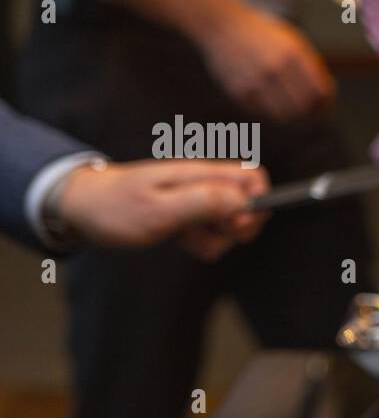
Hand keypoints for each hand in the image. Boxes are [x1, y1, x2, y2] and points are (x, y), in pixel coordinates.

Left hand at [58, 160, 269, 259]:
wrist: (81, 207)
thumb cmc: (116, 207)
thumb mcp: (158, 210)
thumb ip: (202, 203)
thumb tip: (244, 202)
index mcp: (200, 175)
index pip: (253, 178)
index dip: (258, 203)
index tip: (236, 225)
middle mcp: (203, 183)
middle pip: (248, 204)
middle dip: (238, 228)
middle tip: (209, 235)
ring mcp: (196, 199)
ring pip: (230, 223)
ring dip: (216, 240)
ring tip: (184, 238)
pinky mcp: (188, 214)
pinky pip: (211, 233)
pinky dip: (202, 243)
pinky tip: (179, 239)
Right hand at [200, 1, 335, 120]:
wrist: (222, 25)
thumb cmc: (263, 34)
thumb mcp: (292, 40)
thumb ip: (310, 65)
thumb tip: (326, 96)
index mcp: (293, 53)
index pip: (321, 91)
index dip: (326, 102)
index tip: (325, 105)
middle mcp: (276, 68)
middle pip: (305, 106)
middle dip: (312, 112)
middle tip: (312, 113)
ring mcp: (257, 81)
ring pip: (285, 115)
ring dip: (292, 116)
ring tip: (293, 110)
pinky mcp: (240, 91)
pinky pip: (263, 113)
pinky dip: (271, 111)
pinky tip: (271, 102)